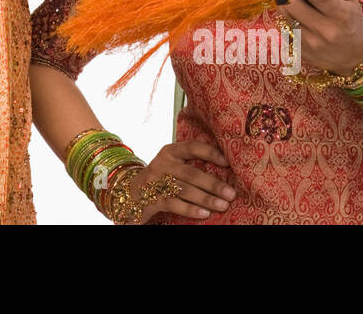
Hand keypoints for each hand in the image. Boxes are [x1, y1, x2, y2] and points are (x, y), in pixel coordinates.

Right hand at [121, 140, 235, 222]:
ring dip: (205, 198)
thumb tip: (225, 168)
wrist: (130, 193)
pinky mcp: (150, 198)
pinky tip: (204, 214)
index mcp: (170, 151)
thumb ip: (191, 163)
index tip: (227, 163)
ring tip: (222, 205)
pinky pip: (173, 203)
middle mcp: (162, 163)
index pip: (192, 147)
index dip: (210, 153)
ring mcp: (155, 181)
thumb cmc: (160, 179)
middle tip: (231, 194)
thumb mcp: (172, 165)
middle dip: (213, 184)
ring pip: (184, 189)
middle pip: (191, 173)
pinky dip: (190, 209)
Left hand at [276, 0, 362, 75]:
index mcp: (341, 14)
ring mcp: (310, 43)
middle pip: (293, 3)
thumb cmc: (352, 22)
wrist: (354, 56)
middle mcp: (324, 30)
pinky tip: (296, 15)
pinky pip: (285, 27)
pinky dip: (288, 17)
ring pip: (285, 14)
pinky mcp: (300, 51)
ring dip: (285, 1)